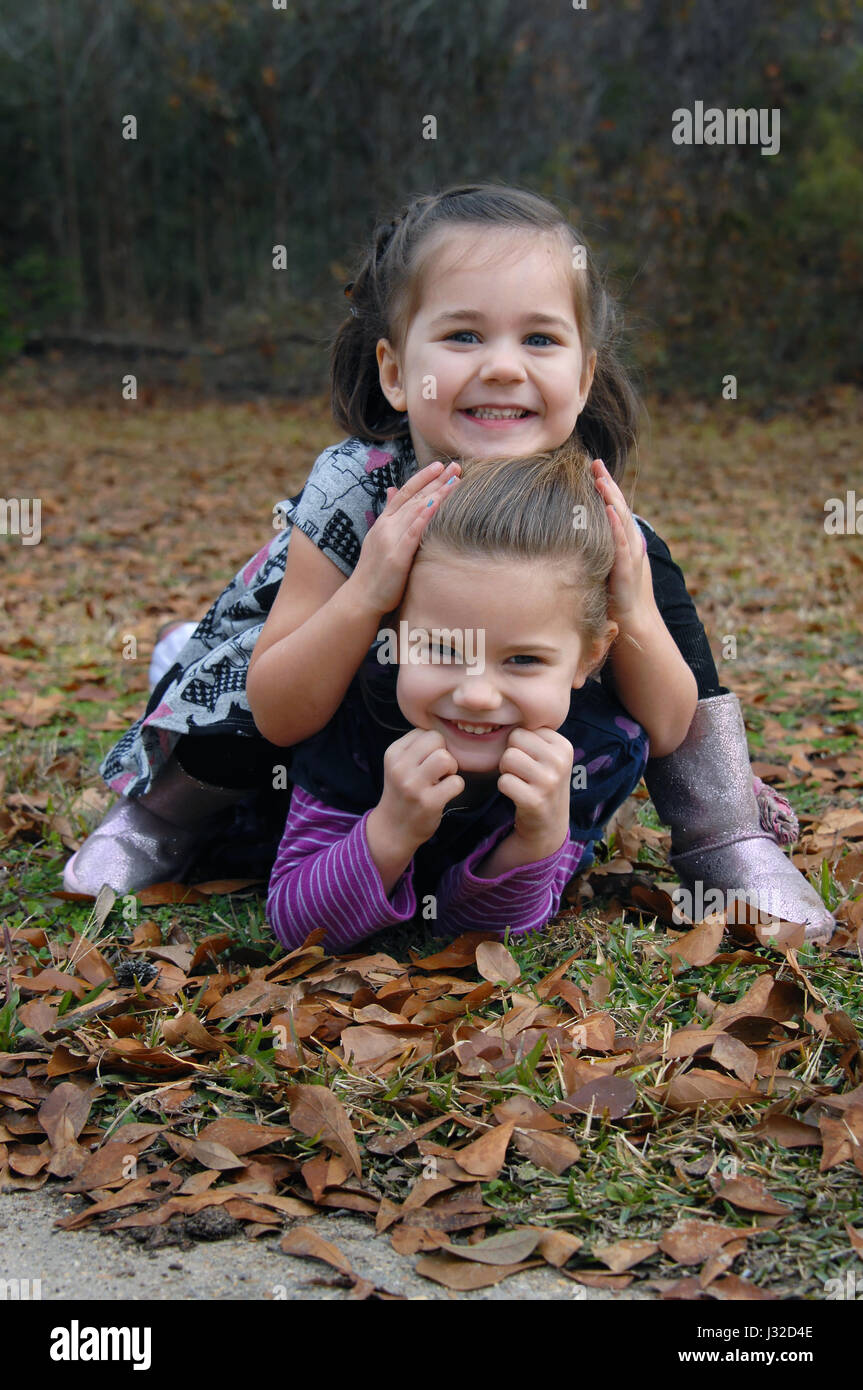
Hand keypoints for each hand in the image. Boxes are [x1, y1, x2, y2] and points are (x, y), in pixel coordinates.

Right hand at [350, 460, 460, 613]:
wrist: (360, 598)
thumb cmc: (373, 572)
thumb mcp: (378, 538)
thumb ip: (388, 514)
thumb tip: (391, 490)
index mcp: (383, 522)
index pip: (404, 493)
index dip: (422, 477)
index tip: (440, 465)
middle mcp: (386, 526)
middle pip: (414, 497)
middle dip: (436, 480)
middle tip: (456, 466)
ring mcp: (390, 540)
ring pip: (415, 510)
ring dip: (437, 494)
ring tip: (455, 481)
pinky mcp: (396, 556)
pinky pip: (412, 533)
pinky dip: (424, 517)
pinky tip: (436, 505)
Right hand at [374, 728, 464, 850]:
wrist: (392, 829)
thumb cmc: (402, 792)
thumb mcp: (399, 765)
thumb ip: (416, 747)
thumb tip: (446, 732)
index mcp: (393, 753)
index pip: (423, 731)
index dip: (432, 746)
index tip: (424, 762)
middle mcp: (400, 767)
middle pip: (436, 739)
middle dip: (444, 752)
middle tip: (438, 771)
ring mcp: (413, 786)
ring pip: (446, 758)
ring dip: (451, 768)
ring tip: (442, 780)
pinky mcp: (429, 802)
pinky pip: (457, 782)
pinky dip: (456, 787)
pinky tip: (445, 794)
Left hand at [497, 727, 572, 853]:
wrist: (548, 824)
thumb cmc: (541, 782)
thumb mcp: (548, 756)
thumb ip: (534, 736)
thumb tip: (503, 707)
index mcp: (564, 745)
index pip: (523, 729)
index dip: (519, 746)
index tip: (532, 762)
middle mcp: (560, 761)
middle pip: (514, 740)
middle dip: (511, 756)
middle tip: (523, 773)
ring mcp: (549, 781)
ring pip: (507, 758)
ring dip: (506, 772)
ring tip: (520, 782)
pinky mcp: (535, 800)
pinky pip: (504, 781)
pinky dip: (505, 788)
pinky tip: (518, 795)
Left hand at [591, 458, 654, 624]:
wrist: (631, 619)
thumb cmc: (614, 592)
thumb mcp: (602, 563)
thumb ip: (596, 546)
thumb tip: (575, 531)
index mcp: (623, 539)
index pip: (614, 507)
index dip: (605, 486)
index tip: (593, 466)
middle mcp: (629, 542)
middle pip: (619, 507)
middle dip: (607, 484)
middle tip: (595, 463)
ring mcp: (630, 555)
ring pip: (622, 521)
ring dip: (612, 500)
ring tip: (601, 480)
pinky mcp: (626, 570)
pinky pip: (621, 545)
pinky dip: (617, 527)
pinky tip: (610, 512)